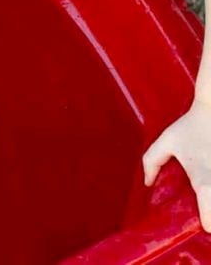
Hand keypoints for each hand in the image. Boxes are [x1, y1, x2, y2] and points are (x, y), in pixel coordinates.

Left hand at [143, 99, 210, 230]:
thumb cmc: (192, 125)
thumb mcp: (167, 140)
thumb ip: (152, 161)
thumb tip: (148, 184)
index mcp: (203, 173)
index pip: (207, 195)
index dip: (209, 216)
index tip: (207, 227)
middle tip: (207, 221)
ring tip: (205, 200)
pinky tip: (207, 194)